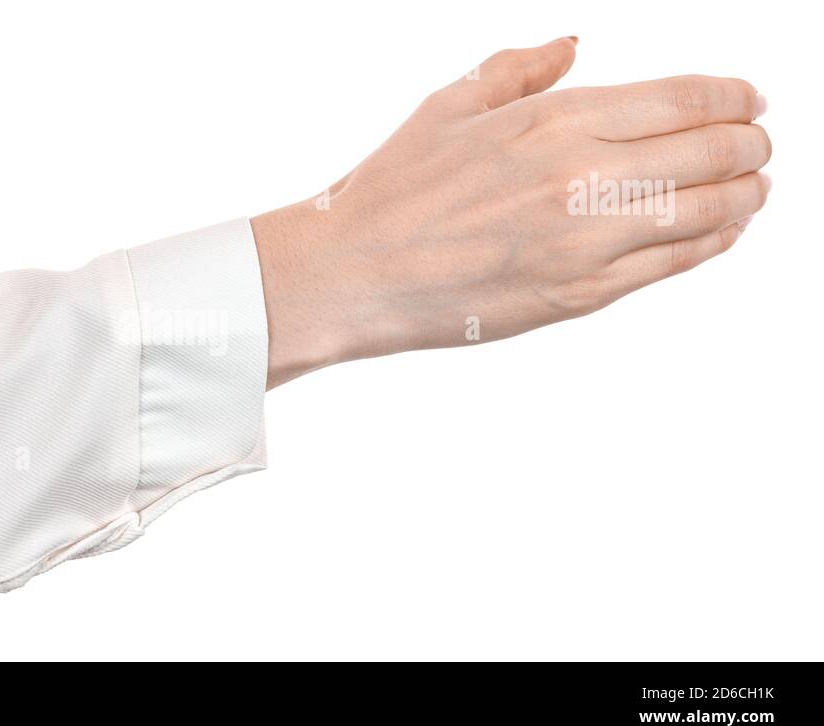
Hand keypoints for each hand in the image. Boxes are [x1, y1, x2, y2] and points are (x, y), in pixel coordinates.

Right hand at [252, 37, 770, 387]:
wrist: (352, 274)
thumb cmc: (391, 192)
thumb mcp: (449, 107)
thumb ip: (517, 69)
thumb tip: (572, 45)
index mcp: (551, 120)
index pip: (683, 99)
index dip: (734, 98)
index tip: (749, 101)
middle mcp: (581, 176)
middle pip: (712, 152)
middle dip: (751, 146)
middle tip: (758, 146)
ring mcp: (587, 240)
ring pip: (706, 211)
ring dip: (744, 196)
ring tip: (752, 189)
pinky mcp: (580, 295)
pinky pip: (671, 265)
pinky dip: (709, 243)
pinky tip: (719, 232)